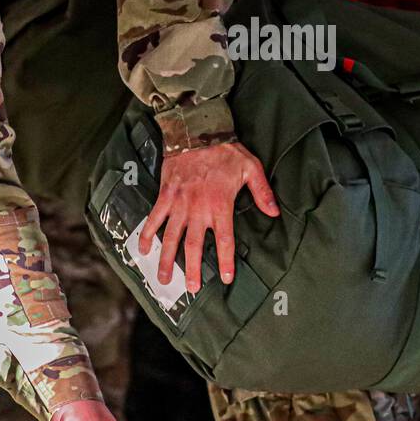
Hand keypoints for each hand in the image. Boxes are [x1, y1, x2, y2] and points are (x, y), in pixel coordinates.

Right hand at [139, 141, 279, 293]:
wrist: (196, 131)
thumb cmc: (225, 150)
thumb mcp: (251, 167)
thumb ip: (262, 192)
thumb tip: (275, 212)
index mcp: (220, 205)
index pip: (224, 240)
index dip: (226, 261)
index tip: (227, 278)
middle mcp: (198, 209)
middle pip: (193, 246)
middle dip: (192, 269)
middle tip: (191, 289)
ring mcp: (178, 204)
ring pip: (171, 237)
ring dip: (167, 260)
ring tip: (164, 279)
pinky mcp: (165, 195)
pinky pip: (153, 218)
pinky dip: (147, 234)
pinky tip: (144, 250)